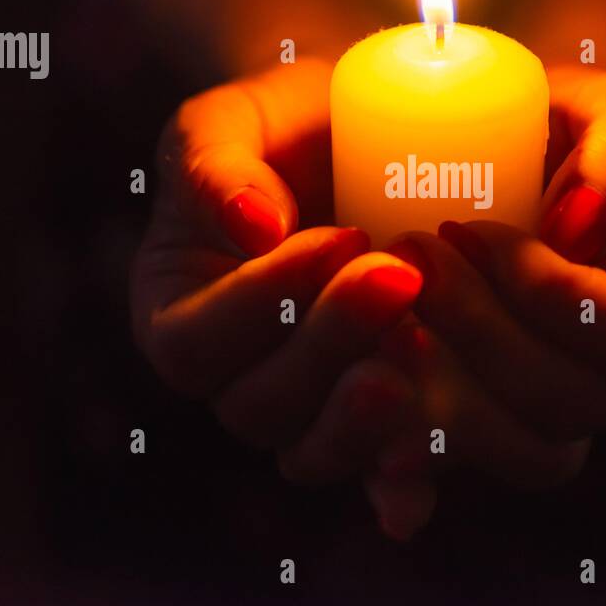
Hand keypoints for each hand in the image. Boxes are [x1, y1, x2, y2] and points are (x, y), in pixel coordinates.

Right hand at [130, 60, 425, 481]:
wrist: (365, 145)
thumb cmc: (286, 128)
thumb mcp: (235, 120)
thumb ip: (216, 163)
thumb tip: (251, 226)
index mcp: (179, 312)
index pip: (194, 344)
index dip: (261, 302)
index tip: (340, 236)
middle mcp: (235, 376)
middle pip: (258, 407)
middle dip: (331, 344)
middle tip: (401, 276)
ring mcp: (306, 408)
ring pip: (314, 450)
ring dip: (366, 414)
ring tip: (424, 343)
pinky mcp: (373, 422)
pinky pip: (378, 476)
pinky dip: (400, 485)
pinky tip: (425, 468)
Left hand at [371, 67, 605, 525]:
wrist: (514, 162)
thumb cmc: (578, 127)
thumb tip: (578, 226)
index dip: (562, 297)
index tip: (474, 230)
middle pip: (578, 402)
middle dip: (485, 332)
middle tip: (410, 253)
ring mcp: (565, 412)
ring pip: (523, 448)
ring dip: (445, 384)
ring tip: (384, 305)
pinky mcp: (497, 428)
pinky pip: (467, 464)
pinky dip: (417, 445)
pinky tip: (368, 393)